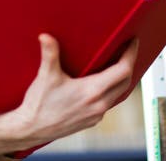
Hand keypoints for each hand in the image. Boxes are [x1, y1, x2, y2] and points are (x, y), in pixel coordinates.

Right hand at [6, 34, 138, 148]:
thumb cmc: (39, 105)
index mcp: (92, 91)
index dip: (131, 54)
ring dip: (120, 79)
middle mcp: (99, 104)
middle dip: (129, 64)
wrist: (32, 129)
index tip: (133, 42)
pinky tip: (102, 84)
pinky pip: (108, 103)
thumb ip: (49, 54)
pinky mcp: (91, 121)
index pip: (123, 70)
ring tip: (117, 64)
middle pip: (125, 82)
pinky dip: (110, 91)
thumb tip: (46, 36)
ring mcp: (96, 114)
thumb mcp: (46, 76)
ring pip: (118, 94)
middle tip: (127, 49)